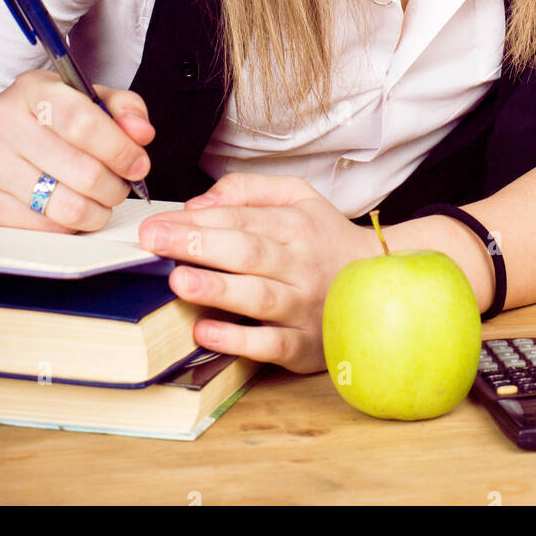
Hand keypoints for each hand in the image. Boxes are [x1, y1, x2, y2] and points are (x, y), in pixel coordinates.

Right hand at [0, 70, 154, 229]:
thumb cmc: (39, 125)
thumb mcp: (81, 100)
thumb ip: (121, 108)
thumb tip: (141, 132)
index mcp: (31, 89)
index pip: (84, 121)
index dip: (120, 148)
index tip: (138, 163)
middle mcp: (3, 122)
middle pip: (83, 170)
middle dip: (115, 186)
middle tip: (121, 185)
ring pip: (68, 207)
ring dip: (97, 210)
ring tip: (99, 200)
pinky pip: (47, 227)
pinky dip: (70, 225)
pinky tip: (69, 209)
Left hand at [138, 173, 379, 373]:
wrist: (381, 284)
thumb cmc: (325, 239)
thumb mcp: (298, 197)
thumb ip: (248, 190)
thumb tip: (198, 204)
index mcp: (295, 225)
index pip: (241, 218)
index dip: (196, 220)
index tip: (155, 224)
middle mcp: (300, 264)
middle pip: (247, 251)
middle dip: (198, 244)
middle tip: (154, 241)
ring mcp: (303, 306)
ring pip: (259, 296)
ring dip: (217, 289)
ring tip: (179, 281)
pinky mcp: (304, 346)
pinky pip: (271, 343)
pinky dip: (239, 340)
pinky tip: (207, 331)